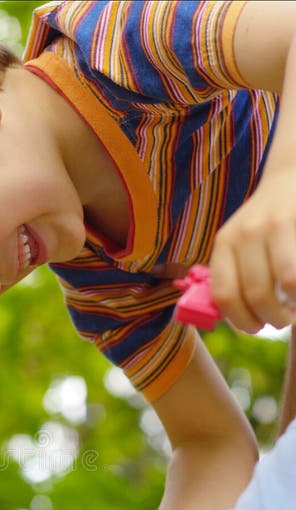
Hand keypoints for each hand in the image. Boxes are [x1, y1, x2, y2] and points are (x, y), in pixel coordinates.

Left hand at [209, 166, 295, 332]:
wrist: (290, 179)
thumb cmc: (265, 227)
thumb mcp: (240, 245)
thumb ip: (233, 277)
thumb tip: (233, 320)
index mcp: (223, 244)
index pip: (224, 295)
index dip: (240, 320)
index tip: (255, 327)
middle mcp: (244, 234)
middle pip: (255, 294)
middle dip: (271, 318)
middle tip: (281, 321)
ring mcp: (273, 226)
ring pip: (285, 283)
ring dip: (293, 308)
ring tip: (295, 310)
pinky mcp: (293, 221)